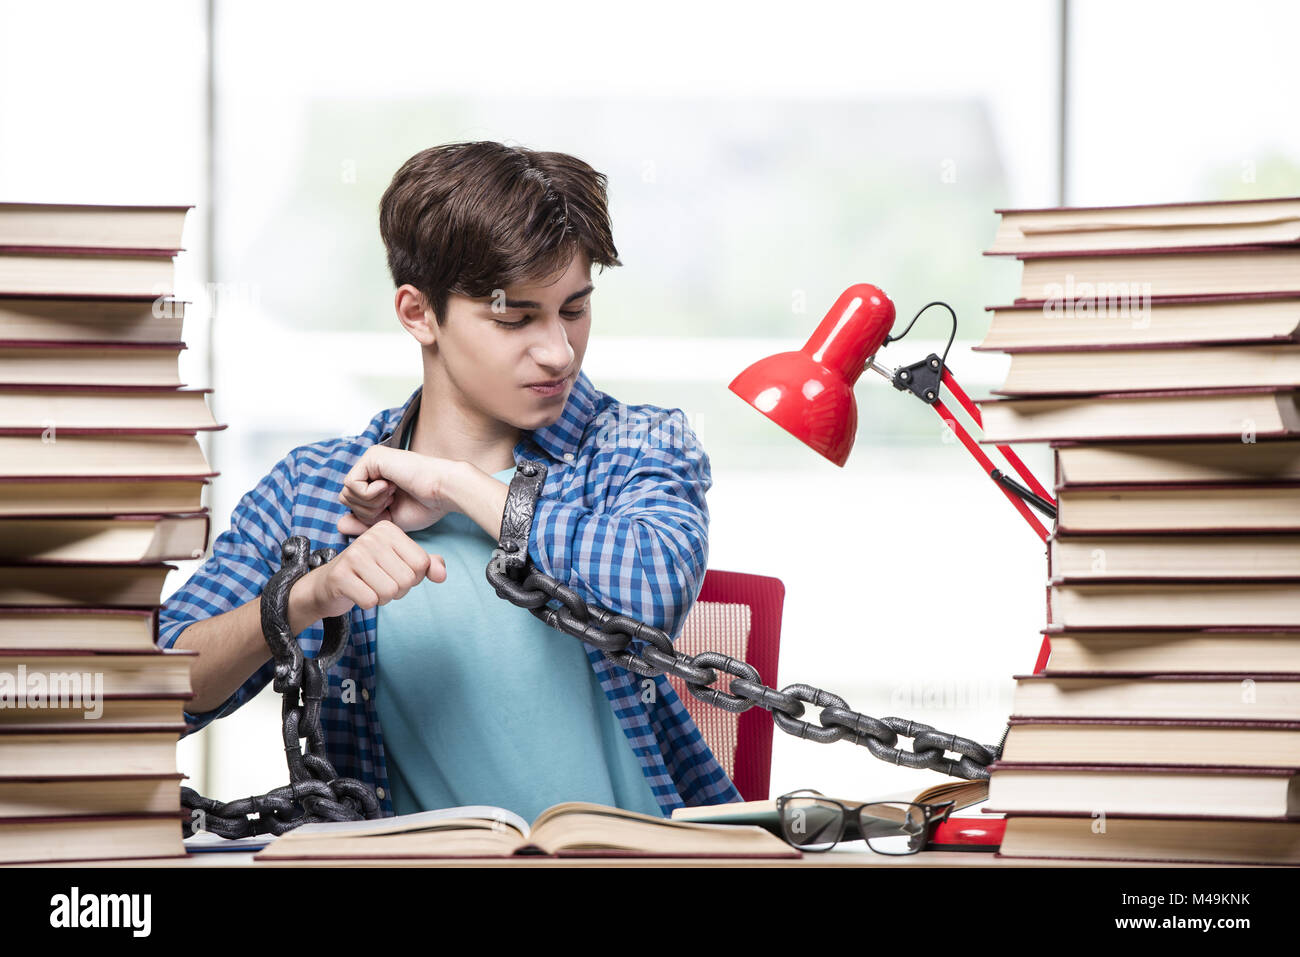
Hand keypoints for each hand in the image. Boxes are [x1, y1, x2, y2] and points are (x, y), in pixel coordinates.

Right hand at [301, 520, 447, 620]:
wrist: (329, 584)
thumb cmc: (371, 573)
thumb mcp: (402, 564)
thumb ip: (427, 566)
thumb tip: (441, 575)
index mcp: (389, 530)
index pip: (422, 563)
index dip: (413, 577)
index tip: (394, 572)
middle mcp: (371, 537)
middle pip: (407, 579)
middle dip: (398, 590)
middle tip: (380, 582)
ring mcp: (353, 554)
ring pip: (390, 592)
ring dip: (383, 597)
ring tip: (369, 586)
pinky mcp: (340, 575)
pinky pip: (371, 601)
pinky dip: (367, 603)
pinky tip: (357, 592)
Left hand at [338, 445, 459, 536]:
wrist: (443, 491)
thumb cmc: (425, 505)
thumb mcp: (389, 521)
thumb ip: (364, 523)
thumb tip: (339, 524)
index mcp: (375, 480)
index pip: (354, 504)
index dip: (369, 516)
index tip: (392, 509)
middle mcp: (371, 468)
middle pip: (346, 499)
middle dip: (368, 511)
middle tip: (392, 502)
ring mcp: (370, 460)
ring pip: (347, 493)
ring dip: (370, 503)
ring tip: (392, 495)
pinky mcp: (371, 457)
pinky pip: (352, 484)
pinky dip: (370, 495)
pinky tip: (390, 487)